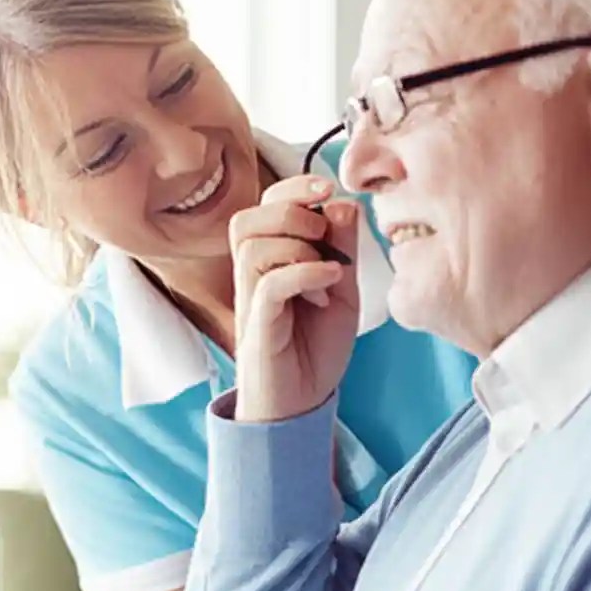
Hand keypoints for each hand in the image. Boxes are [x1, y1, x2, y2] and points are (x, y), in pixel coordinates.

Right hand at [230, 176, 359, 422]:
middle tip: (324, 234)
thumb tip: (343, 203)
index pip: (266, 204)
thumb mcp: (343, 291)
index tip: (328, 187)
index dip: (294, 186)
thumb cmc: (316, 348)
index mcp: (270, 258)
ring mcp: (251, 299)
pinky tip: (330, 284)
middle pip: (247, 218)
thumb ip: (342, 250)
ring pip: (252, 246)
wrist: (302, 404)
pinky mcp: (257, 325)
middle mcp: (252, 274)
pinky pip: (268, 284)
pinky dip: (303, 273)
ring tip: (329, 270)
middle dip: (291, 211)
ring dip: (297, 245)